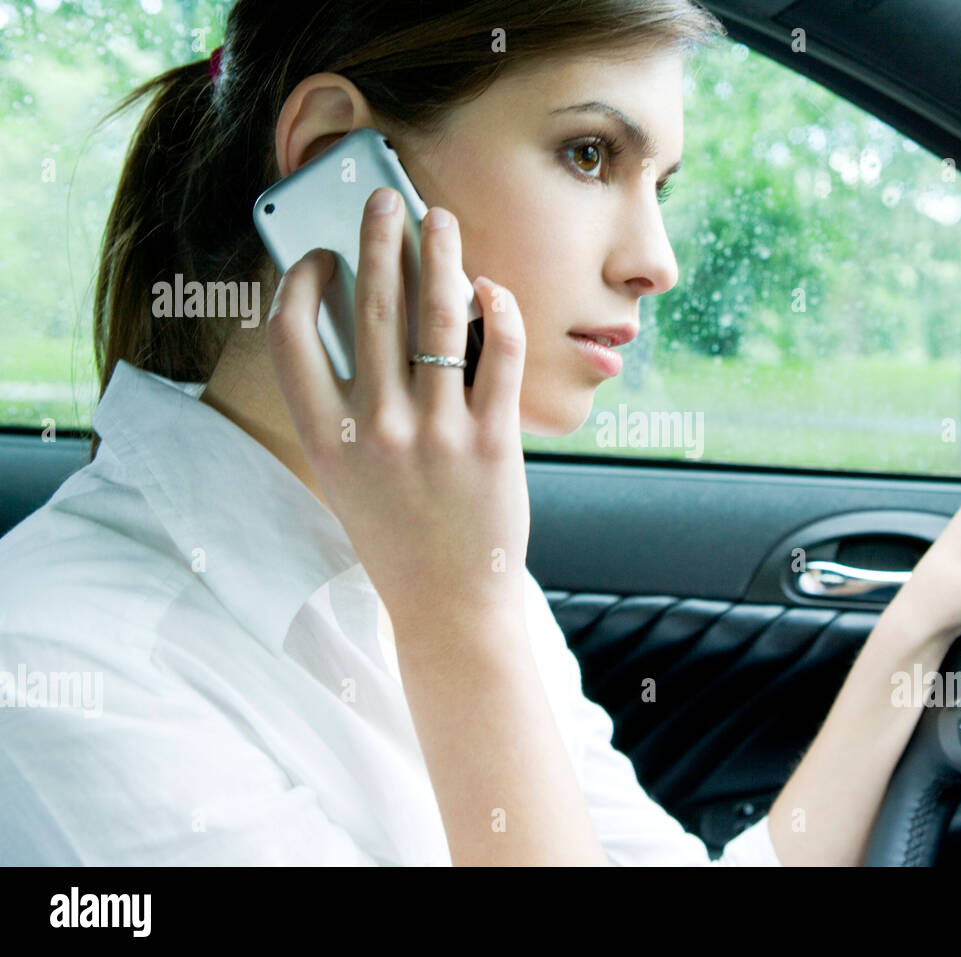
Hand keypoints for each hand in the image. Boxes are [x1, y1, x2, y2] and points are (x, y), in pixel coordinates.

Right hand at [264, 187, 529, 639]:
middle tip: (385, 197)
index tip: (319, 256)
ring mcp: (436, 435)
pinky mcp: (492, 442)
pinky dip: (497, 308)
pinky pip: (498, 351)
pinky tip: (491, 286)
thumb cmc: (395, 532)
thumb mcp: (347, 475)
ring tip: (441, 219)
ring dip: (439, 253)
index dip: (299, 282)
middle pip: (369, 306)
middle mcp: (374, 430)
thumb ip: (346, 404)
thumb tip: (364, 311)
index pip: (289, 335)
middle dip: (377, 236)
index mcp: (324, 437)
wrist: (448, 603)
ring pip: (437, 315)